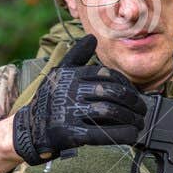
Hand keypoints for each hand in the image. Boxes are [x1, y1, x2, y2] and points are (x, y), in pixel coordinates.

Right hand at [10, 35, 147, 164]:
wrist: (30, 127)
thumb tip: (92, 37)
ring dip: (130, 118)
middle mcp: (70, 92)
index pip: (107, 75)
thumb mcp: (59, 73)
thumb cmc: (50, 99)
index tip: (134, 93)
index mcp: (71, 76)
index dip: (125, 84)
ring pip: (109, 111)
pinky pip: (102, 134)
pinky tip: (131, 135)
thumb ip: (77, 56)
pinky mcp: (70, 134)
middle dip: (133, 101)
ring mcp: (70, 113)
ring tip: (139, 122)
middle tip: (142, 109)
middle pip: (112, 93)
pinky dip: (121, 134)